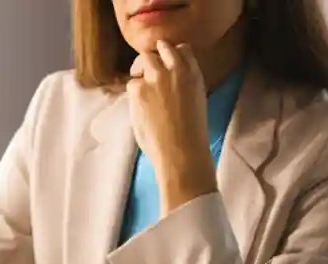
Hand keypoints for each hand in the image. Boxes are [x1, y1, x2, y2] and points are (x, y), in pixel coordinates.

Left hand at [127, 41, 217, 213]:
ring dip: (139, 70)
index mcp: (194, 74)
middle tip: (144, 71)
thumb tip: (169, 79)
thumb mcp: (196, 101)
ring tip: (140, 88)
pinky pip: (131, 83)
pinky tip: (140, 109)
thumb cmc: (191, 135)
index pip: (180, 48)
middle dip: (151, 59)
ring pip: (143, 60)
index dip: (170, 53)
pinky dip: (133, 94)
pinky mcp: (139, 89)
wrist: (181, 151)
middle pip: (159, 49)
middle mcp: (176, 70)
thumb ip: (184, 85)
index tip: (164, 61)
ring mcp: (156, 77)